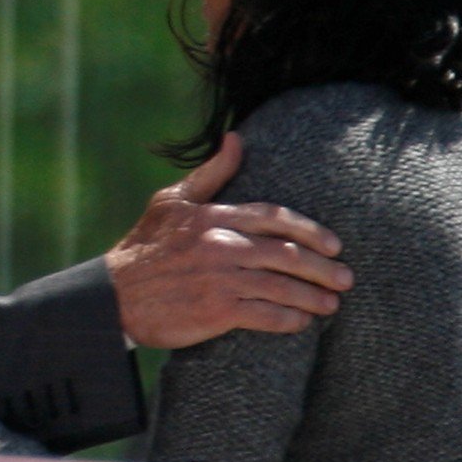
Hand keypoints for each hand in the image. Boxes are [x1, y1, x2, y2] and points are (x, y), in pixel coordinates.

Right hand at [104, 132, 352, 348]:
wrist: (115, 293)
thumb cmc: (145, 244)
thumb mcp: (172, 200)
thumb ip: (211, 173)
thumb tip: (236, 138)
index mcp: (215, 216)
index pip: (274, 217)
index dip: (310, 230)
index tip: (334, 244)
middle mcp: (222, 244)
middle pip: (286, 253)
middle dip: (322, 267)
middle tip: (346, 278)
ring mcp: (221, 278)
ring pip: (281, 286)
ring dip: (313, 297)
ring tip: (332, 304)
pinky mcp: (216, 311)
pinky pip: (265, 316)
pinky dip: (289, 320)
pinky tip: (302, 322)